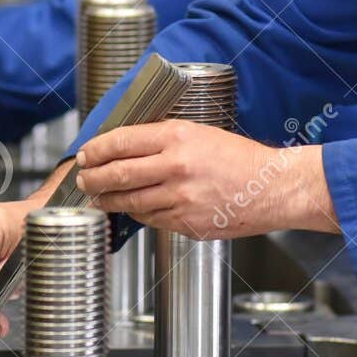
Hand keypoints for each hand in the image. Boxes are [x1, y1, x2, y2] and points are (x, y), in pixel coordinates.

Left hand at [73, 120, 338, 239]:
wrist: (272, 187)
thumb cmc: (240, 158)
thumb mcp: (200, 133)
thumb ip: (163, 140)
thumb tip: (125, 147)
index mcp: (178, 137)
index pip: (122, 142)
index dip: (97, 149)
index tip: (85, 154)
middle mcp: (176, 167)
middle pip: (118, 174)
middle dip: (93, 178)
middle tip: (83, 180)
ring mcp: (181, 199)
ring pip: (130, 202)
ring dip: (108, 201)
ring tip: (99, 198)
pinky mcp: (187, 224)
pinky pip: (151, 219)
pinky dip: (138, 214)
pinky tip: (133, 209)